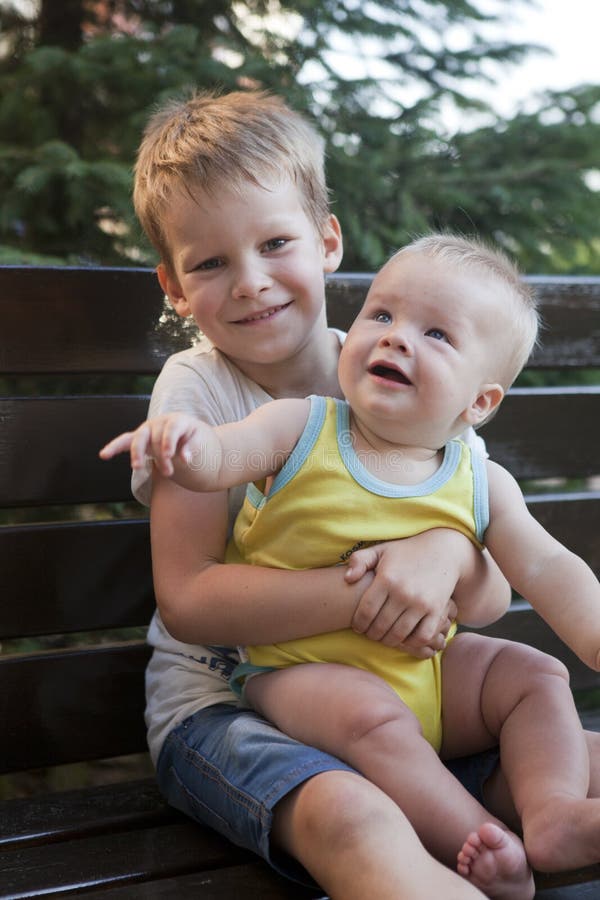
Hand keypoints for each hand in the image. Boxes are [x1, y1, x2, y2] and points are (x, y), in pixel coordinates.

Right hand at [99, 412, 203, 476]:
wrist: (187, 433)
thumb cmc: (194, 437)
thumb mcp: (199, 440)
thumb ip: (192, 448)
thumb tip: (185, 459)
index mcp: (176, 420)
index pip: (171, 429)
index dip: (169, 441)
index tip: (170, 456)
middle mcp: (159, 422)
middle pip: (154, 436)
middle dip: (160, 456)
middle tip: (168, 473)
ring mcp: (147, 429)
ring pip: (138, 438)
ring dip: (137, 453)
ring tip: (136, 467)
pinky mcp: (139, 438)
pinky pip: (124, 441)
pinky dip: (114, 447)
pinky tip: (103, 455)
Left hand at [344, 530, 465, 653]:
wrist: (443, 551)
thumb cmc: (406, 552)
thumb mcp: (380, 551)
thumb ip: (359, 561)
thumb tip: (347, 579)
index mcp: (386, 579)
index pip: (365, 611)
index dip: (359, 624)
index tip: (358, 627)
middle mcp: (403, 592)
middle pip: (380, 626)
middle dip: (371, 634)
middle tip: (370, 634)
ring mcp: (421, 603)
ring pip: (399, 634)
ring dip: (389, 641)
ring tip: (385, 637)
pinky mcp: (437, 610)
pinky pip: (422, 636)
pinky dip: (412, 643)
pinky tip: (406, 638)